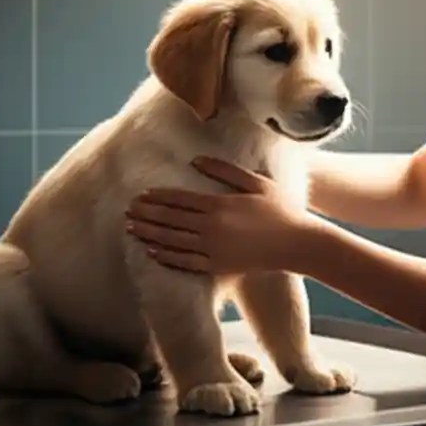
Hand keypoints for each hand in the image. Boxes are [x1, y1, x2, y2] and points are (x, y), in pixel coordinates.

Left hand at [124, 156, 312, 275]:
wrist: (297, 243)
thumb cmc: (281, 209)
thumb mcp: (255, 183)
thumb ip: (224, 170)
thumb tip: (196, 159)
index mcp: (219, 204)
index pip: (179, 200)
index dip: (157, 198)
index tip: (140, 196)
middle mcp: (211, 227)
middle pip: (170, 220)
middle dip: (146, 215)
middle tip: (128, 212)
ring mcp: (213, 249)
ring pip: (172, 241)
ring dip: (149, 234)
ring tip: (132, 229)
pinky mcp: (218, 266)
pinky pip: (185, 262)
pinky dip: (166, 257)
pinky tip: (152, 252)